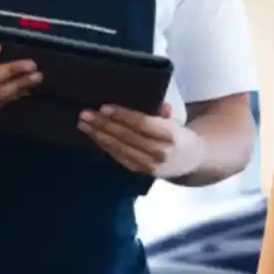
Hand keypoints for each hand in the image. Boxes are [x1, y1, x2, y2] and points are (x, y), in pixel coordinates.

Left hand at [78, 103, 203, 178]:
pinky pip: (119, 158)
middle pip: (127, 136)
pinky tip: (94, 136)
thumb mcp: (175, 119)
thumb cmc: (178, 133)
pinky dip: (105, 146)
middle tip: (85, 114)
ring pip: (120, 149)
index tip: (104, 107)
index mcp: (170, 135)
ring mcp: (149, 165)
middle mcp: (160, 152)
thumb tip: (154, 102)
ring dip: (99, 136)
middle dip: (104, 125)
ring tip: (83, 124)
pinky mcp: (141, 172)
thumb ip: (163, 111)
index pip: (142, 124)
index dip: (122, 116)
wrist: (190, 161)